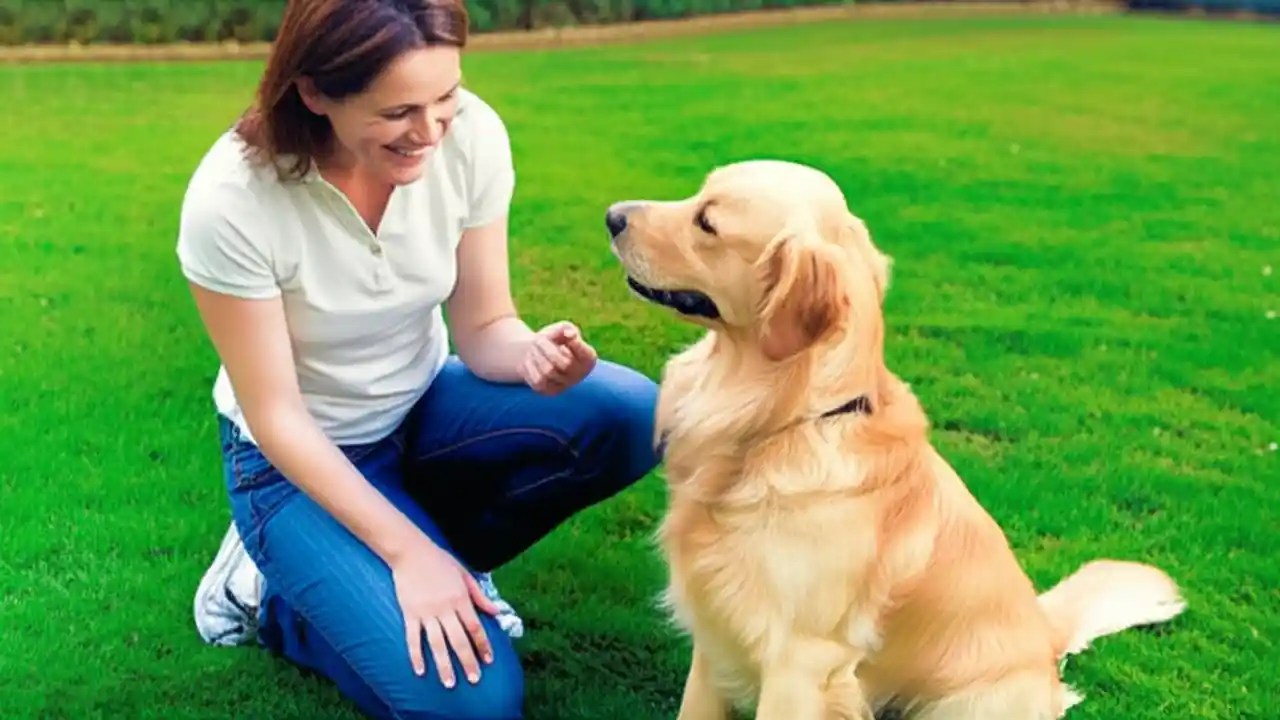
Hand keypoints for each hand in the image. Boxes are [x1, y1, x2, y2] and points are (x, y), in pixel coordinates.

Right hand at [389, 537, 500, 686]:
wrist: (411, 551)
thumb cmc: (439, 561)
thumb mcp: (464, 574)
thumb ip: (480, 595)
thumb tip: (496, 611)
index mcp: (461, 598)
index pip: (475, 627)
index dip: (483, 645)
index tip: (488, 660)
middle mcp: (445, 608)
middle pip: (459, 640)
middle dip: (468, 661)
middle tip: (474, 679)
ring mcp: (426, 612)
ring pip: (437, 644)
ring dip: (444, 665)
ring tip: (449, 683)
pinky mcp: (410, 613)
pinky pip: (413, 638)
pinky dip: (416, 655)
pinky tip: (420, 671)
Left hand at [520, 321, 597, 394]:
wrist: (536, 351)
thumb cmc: (553, 338)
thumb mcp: (561, 329)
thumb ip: (567, 329)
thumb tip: (570, 334)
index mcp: (588, 359)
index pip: (584, 353)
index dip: (572, 342)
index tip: (563, 334)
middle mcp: (580, 375)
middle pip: (565, 364)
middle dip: (547, 348)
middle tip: (539, 339)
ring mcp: (565, 385)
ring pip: (549, 372)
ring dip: (537, 356)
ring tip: (533, 348)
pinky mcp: (549, 391)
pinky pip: (538, 381)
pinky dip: (531, 367)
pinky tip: (531, 360)